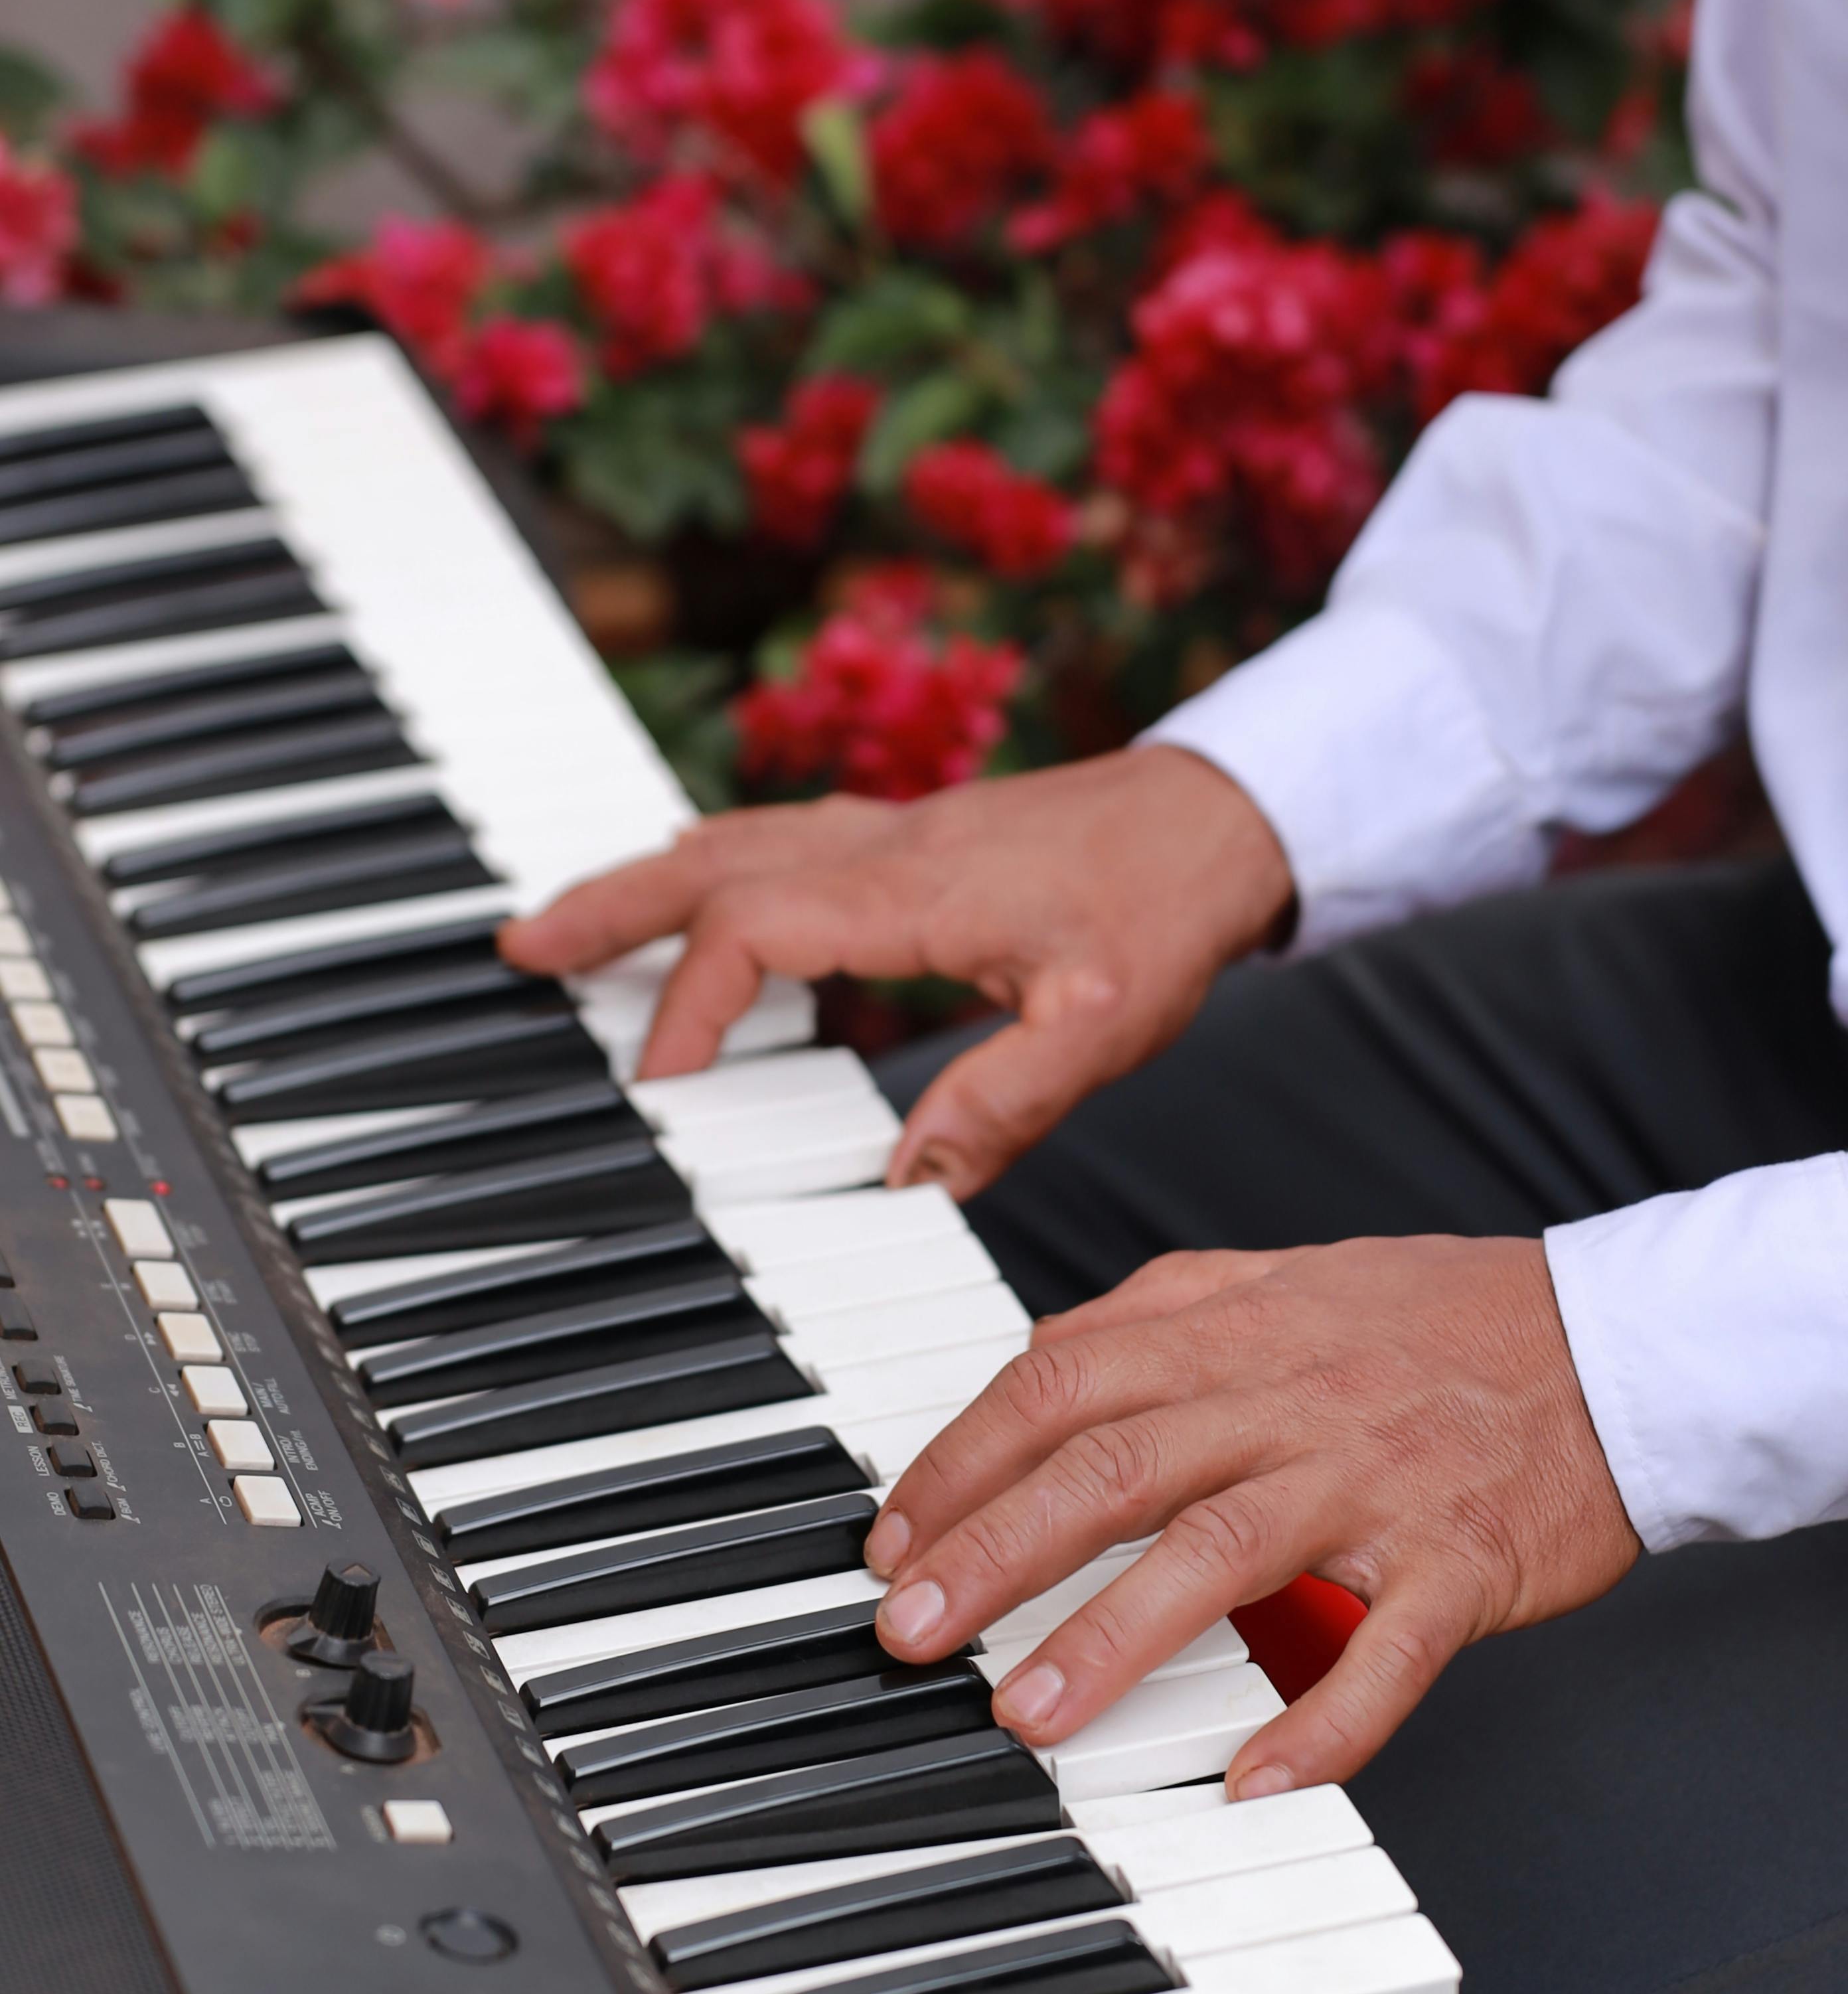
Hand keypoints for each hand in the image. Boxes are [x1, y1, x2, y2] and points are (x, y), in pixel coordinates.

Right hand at [499, 747, 1291, 1198]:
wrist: (1226, 814)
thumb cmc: (1168, 908)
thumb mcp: (1106, 1025)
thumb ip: (1004, 1103)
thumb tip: (904, 1179)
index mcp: (915, 890)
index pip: (756, 929)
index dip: (693, 1001)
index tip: (661, 1079)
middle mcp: (886, 847)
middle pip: (710, 859)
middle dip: (609, 907)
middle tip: (522, 948)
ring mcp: (892, 833)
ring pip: (734, 841)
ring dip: (644, 881)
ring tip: (566, 927)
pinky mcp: (910, 838)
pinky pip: (777, 841)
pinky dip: (710, 867)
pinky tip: (691, 895)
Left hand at [866, 1237, 1639, 1793]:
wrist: (1615, 1345)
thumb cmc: (1439, 1321)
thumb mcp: (1283, 1277)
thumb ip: (1159, 1313)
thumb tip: (1039, 1360)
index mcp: (1235, 1334)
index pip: (1061, 1384)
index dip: (963, 1460)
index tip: (893, 1537)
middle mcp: (1290, 1402)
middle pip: (1115, 1467)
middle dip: (995, 1551)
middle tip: (910, 1631)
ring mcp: (1373, 1485)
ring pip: (1223, 1554)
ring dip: (1113, 1639)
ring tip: (1029, 1716)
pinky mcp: (1458, 1563)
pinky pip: (1385, 1654)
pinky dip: (1322, 1724)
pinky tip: (1254, 1782)